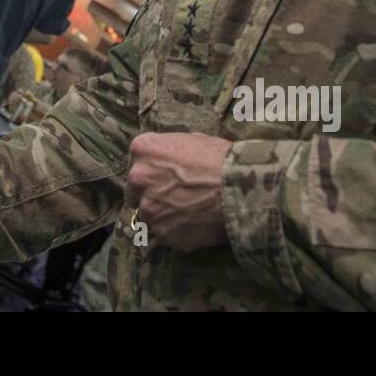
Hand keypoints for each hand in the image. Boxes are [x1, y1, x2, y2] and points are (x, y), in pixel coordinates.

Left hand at [125, 133, 231, 250]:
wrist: (240, 188)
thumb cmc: (221, 158)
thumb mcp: (193, 141)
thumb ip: (171, 151)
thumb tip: (170, 160)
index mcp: (143, 149)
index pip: (136, 163)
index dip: (152, 172)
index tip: (165, 177)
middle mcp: (138, 178)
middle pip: (135, 192)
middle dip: (150, 195)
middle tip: (174, 198)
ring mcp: (148, 208)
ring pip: (148, 216)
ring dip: (162, 216)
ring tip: (188, 215)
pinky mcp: (162, 233)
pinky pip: (165, 234)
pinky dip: (177, 233)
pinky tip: (196, 226)